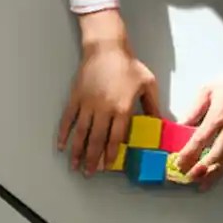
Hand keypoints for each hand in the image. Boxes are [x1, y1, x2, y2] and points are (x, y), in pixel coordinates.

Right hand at [59, 14, 157, 175]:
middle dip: (92, 158)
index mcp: (122, 109)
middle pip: (96, 140)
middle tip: (89, 173)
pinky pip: (68, 119)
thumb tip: (161, 124)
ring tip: (74, 165)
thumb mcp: (148, 85)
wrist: (106, 49)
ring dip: (77, 151)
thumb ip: (153, 106)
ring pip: (80, 133)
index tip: (107, 165)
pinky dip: (63, 133)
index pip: (116, 137)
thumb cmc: (129, 66)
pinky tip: (61, 145)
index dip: (110, 153)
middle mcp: (103, 110)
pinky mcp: (75, 99)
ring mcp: (87, 105)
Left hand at [176, 62, 222, 188]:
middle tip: (188, 179)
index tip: (178, 165)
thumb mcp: (209, 90)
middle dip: (199, 170)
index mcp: (216, 118)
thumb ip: (194, 109)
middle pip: (213, 155)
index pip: (198, 142)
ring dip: (216, 173)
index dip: (187, 155)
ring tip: (205, 185)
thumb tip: (181, 123)